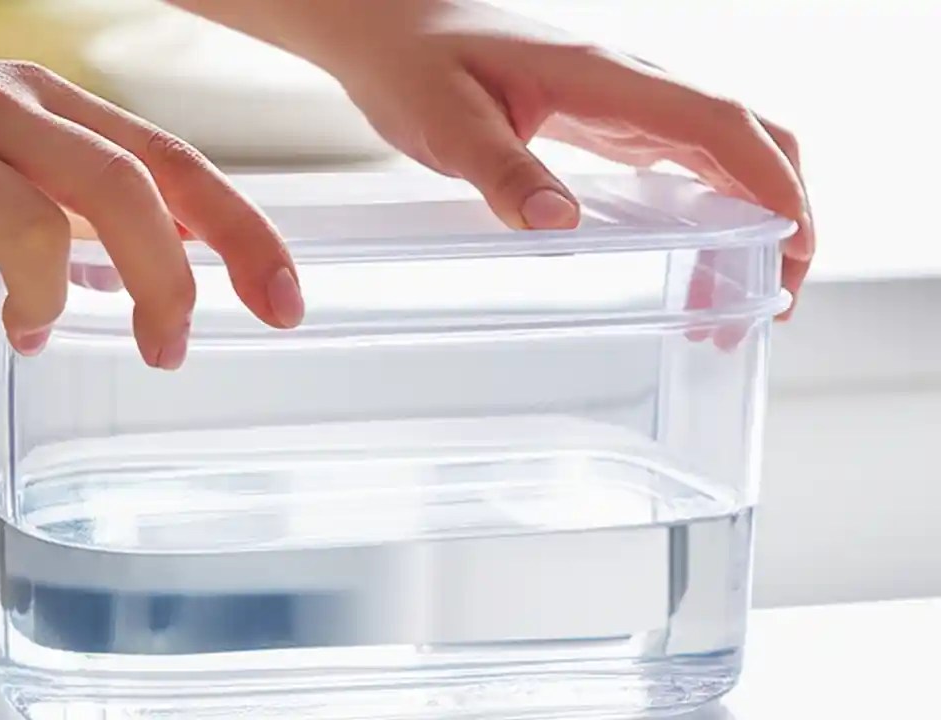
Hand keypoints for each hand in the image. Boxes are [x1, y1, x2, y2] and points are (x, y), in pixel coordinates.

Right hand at [0, 28, 303, 366]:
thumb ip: (61, 193)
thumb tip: (145, 263)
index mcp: (34, 100)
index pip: (171, 162)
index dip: (244, 234)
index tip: (283, 303)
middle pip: (127, 193)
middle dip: (169, 285)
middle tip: (170, 351)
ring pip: (34, 229)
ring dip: (48, 303)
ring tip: (31, 330)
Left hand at [175, 0, 813, 314]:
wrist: (395, 26)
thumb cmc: (416, 63)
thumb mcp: (448, 125)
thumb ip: (502, 171)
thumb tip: (559, 226)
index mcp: (605, 77)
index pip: (720, 124)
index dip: (771, 184)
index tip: (796, 247)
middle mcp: (632, 85)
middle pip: (748, 138)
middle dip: (784, 214)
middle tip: (774, 300)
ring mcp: (627, 101)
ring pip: (724, 153)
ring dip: (751, 219)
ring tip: (735, 301)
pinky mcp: (611, 119)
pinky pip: (686, 161)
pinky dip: (713, 209)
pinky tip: (697, 256)